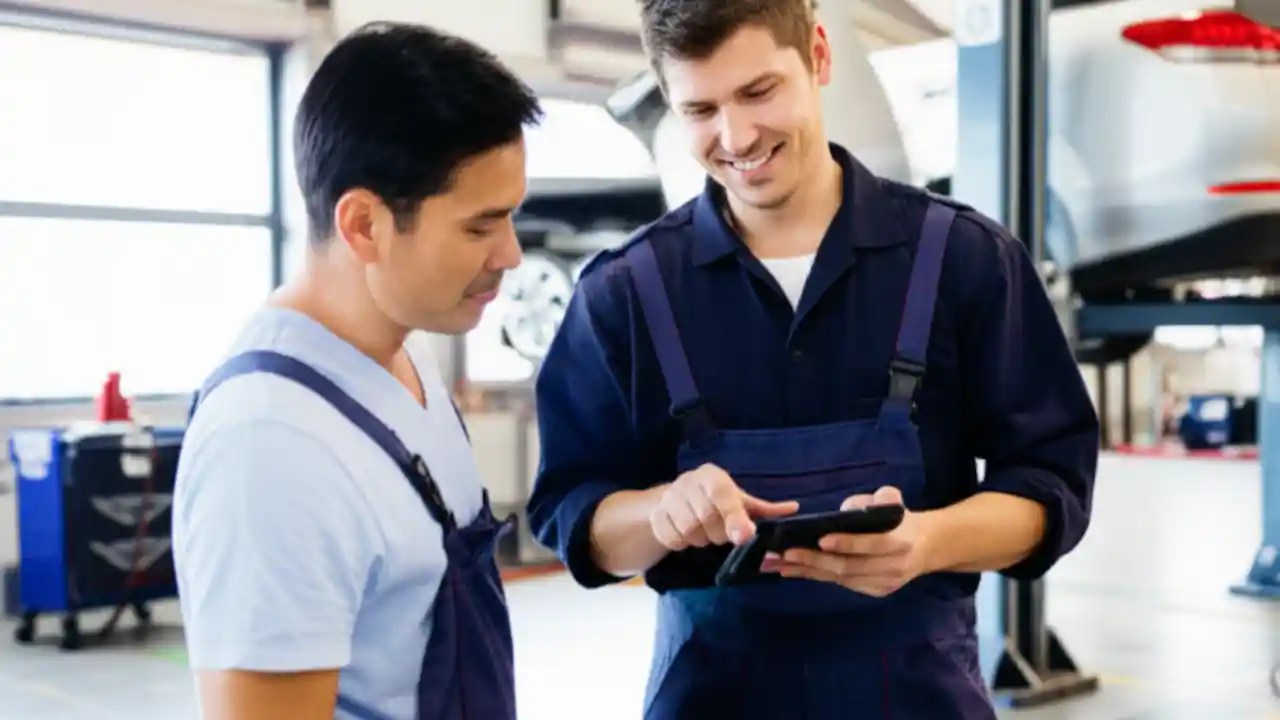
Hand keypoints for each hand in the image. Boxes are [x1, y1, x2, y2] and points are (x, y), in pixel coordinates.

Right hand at [649, 464, 798, 551]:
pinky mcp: (656, 515)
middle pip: (708, 520)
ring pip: (690, 533)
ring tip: (703, 532)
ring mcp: (669, 497)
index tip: (745, 536)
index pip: (723, 495)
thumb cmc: (714, 501)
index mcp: (712, 476)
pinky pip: (673, 539)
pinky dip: (681, 543)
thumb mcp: (738, 501)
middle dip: (717, 534)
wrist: (673, 500)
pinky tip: (685, 534)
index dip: (735, 516)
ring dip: (700, 540)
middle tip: (720, 533)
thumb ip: (763, 509)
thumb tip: (794, 508)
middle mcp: (689, 481)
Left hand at [769, 486, 931, 597]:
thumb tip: (846, 512)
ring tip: (780, 564)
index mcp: (900, 541)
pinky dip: (816, 577)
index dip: (848, 543)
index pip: (872, 544)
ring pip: (842, 579)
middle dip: (816, 561)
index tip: (822, 539)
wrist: (926, 547)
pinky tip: (794, 570)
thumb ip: (874, 500)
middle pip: (850, 567)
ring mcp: (883, 583)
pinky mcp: (874, 591)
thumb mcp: (892, 500)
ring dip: (808, 572)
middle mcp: (893, 567)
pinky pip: (842, 584)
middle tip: (787, 554)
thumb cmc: (900, 518)